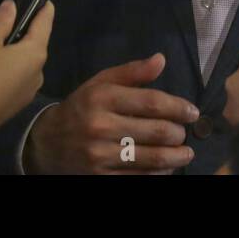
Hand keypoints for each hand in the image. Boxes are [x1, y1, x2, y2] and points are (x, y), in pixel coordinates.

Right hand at [0, 0, 52, 135]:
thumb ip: (2, 22)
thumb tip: (12, 6)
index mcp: (35, 53)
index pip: (45, 24)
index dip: (45, 11)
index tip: (46, 1)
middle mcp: (39, 70)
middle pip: (36, 44)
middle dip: (26, 33)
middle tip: (9, 24)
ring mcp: (31, 89)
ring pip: (27, 63)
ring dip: (17, 53)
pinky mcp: (20, 103)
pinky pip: (20, 78)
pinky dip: (12, 69)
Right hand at [23, 53, 198, 174]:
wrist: (46, 143)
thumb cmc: (81, 108)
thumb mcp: (100, 83)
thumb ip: (132, 72)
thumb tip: (161, 60)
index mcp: (102, 98)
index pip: (152, 102)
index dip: (178, 107)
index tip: (192, 112)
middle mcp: (101, 126)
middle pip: (156, 131)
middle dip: (179, 133)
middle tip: (185, 133)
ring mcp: (100, 155)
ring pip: (152, 158)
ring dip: (176, 156)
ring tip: (185, 153)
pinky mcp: (100, 177)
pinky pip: (139, 177)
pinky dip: (159, 174)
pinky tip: (167, 168)